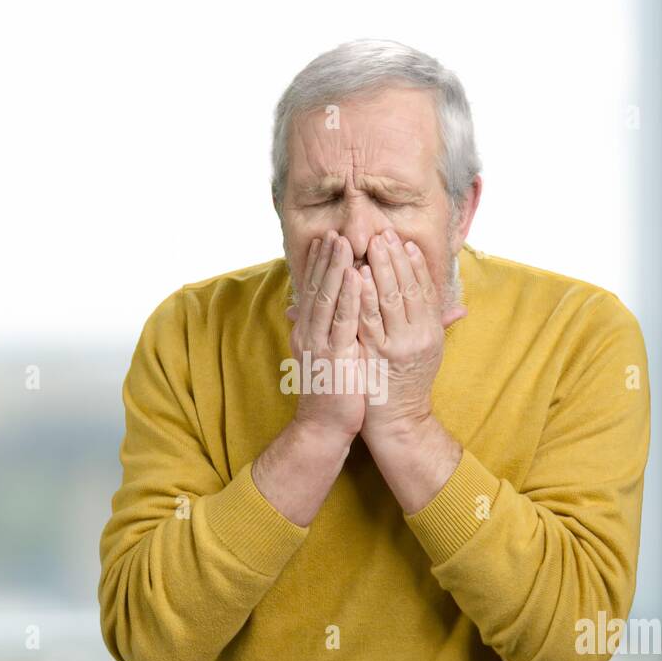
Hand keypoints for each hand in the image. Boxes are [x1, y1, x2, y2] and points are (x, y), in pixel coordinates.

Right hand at [284, 229, 365, 443]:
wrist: (322, 429)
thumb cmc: (332, 394)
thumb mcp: (328, 359)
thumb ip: (328, 334)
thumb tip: (323, 317)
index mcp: (307, 334)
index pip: (311, 291)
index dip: (318, 264)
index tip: (326, 239)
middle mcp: (308, 335)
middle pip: (316, 288)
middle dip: (326, 259)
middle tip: (334, 231)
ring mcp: (318, 345)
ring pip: (326, 298)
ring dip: (335, 268)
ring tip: (343, 242)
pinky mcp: (334, 357)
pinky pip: (342, 320)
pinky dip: (347, 295)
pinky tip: (355, 275)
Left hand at [356, 229, 465, 439]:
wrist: (398, 422)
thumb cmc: (407, 384)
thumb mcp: (428, 353)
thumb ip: (437, 326)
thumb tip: (460, 308)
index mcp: (431, 332)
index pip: (425, 290)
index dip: (415, 264)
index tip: (405, 242)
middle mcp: (419, 337)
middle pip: (408, 288)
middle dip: (394, 258)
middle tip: (383, 233)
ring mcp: (397, 346)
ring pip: (390, 299)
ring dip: (379, 269)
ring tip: (369, 245)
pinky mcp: (376, 355)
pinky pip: (369, 320)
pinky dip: (363, 295)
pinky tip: (355, 276)